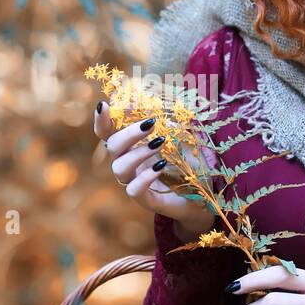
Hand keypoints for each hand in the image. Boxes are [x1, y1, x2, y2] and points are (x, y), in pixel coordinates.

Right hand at [92, 102, 216, 239]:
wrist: (202, 196)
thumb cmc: (189, 163)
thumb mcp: (183, 139)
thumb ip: (172, 124)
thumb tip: (167, 107)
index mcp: (132, 146)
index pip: (107, 132)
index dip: (102, 120)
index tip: (104, 105)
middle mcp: (128, 163)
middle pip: (112, 146)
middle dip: (128, 133)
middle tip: (151, 124)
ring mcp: (134, 182)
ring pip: (119, 168)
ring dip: (137, 153)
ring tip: (159, 143)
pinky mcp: (145, 200)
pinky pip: (133, 190)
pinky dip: (144, 177)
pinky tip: (160, 167)